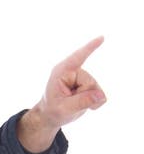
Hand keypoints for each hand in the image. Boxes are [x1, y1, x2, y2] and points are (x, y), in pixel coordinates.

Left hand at [17, 36, 105, 151]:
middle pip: (90, 82)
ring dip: (87, 100)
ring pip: (96, 89)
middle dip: (83, 96)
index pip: (77, 58)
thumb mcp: (63, 109)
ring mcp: (81, 76)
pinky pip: (100, 93)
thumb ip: (81, 102)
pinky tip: (85, 105)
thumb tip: (101, 96)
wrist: (51, 115)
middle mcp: (73, 71)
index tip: (101, 38)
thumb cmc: (53, 110)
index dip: (90, 48)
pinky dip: (95, 102)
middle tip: (69, 104)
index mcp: (62, 71)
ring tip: (73, 104)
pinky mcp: (88, 83)